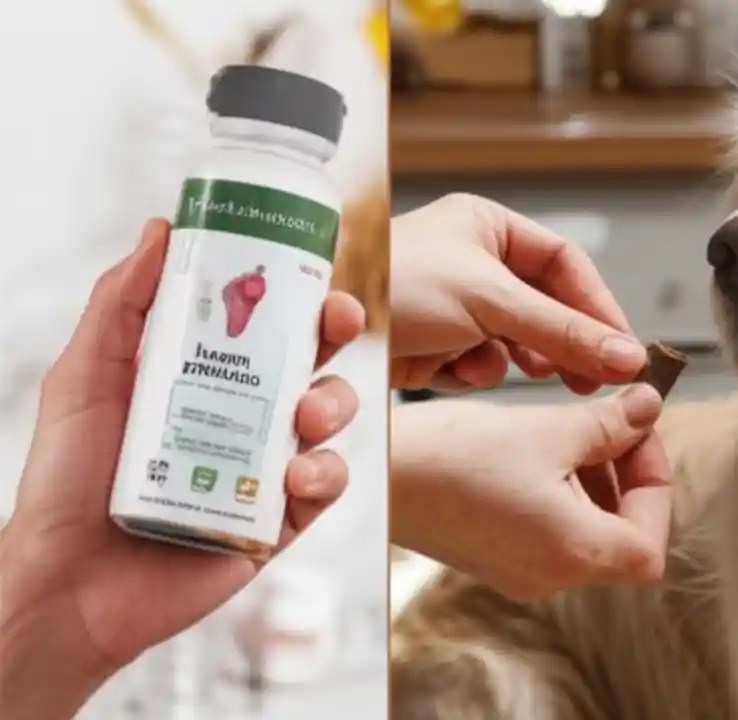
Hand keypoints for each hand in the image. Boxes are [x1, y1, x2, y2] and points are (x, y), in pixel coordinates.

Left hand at [0, 219, 364, 718]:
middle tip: (338, 322)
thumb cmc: (64, 484)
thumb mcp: (83, 379)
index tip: (311, 267)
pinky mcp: (281, 520)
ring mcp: (265, 466)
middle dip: (337, 334)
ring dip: (332, 404)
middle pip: (313, 358)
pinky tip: (294, 478)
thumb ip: (120, 305)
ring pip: (331, 416)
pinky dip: (323, 474)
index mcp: (203, 374)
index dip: (295, 290)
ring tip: (303, 418)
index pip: (263, 320)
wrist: (69, 586)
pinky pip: (328, 484)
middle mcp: (243, 414)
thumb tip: (160, 228)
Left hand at [390, 194, 648, 393]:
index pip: (566, 266)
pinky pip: (480, 362)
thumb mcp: (492, 302)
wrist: (321, 325)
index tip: (624, 350)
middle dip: (566, 342)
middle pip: (546, 307)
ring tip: (532, 372)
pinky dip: (477, 371)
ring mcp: (454, 305)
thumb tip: (629, 356)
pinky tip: (459, 370)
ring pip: (516, 340)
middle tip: (595, 379)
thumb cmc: (394, 285)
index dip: (598, 306)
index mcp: (489, 227)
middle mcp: (474, 262)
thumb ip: (564, 331)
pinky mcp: (434, 344)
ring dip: (521, 359)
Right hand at [390, 385, 672, 600]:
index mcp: (574, 554)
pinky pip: (549, 528)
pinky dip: (559, 490)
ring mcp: (518, 570)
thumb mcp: (547, 429)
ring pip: (585, 529)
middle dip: (625, 475)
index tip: (640, 435)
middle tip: (614, 424)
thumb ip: (611, 424)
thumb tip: (648, 408)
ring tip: (572, 428)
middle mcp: (549, 575)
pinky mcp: (492, 555)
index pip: (652, 543)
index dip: (656, 485)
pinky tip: (538, 446)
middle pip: (622, 537)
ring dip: (592, 478)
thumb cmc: (451, 458)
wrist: (372, 474)